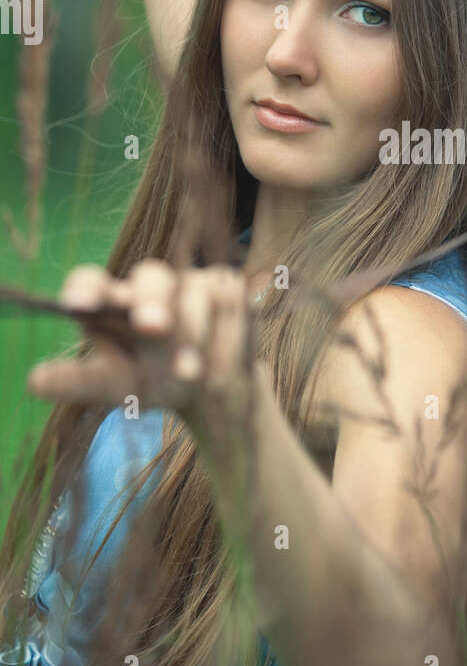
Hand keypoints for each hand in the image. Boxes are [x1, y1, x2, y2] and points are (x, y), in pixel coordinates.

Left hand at [26, 259, 256, 426]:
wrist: (212, 390)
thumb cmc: (152, 383)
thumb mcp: (114, 386)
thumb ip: (79, 381)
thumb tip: (34, 380)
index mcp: (112, 303)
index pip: (91, 281)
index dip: (85, 287)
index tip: (75, 304)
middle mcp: (150, 286)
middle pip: (151, 275)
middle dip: (153, 299)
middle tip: (152, 328)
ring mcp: (192, 283)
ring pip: (196, 296)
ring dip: (195, 338)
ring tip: (191, 375)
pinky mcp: (229, 288)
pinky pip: (233, 304)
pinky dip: (226, 339)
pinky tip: (221, 363)